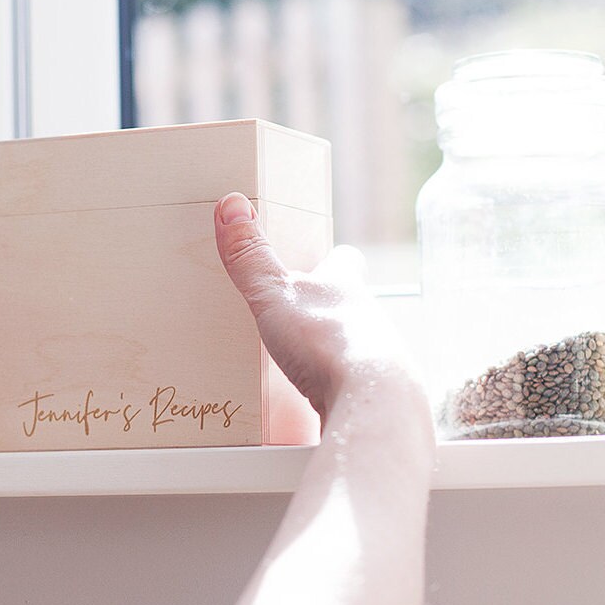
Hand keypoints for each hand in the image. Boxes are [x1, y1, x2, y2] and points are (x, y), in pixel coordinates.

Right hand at [214, 192, 416, 420]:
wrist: (371, 400)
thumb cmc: (327, 340)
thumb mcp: (274, 293)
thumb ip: (251, 257)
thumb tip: (232, 205)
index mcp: (344, 286)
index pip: (345, 261)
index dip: (333, 258)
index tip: (321, 256)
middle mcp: (366, 317)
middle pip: (350, 303)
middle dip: (329, 306)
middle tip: (301, 310)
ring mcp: (373, 356)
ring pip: (351, 343)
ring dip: (331, 348)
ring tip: (302, 359)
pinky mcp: (369, 392)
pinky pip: (349, 384)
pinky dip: (333, 385)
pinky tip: (315, 395)